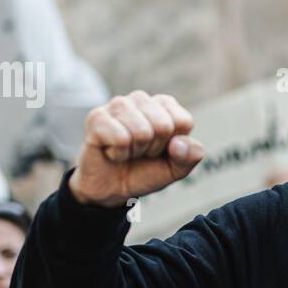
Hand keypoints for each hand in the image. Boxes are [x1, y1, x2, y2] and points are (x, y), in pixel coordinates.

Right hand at [69, 91, 204, 207]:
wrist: (112, 189)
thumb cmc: (145, 172)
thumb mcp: (175, 169)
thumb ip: (190, 157)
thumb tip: (180, 144)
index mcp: (165, 105)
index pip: (183, 121)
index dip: (174, 145)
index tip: (160, 150)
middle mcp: (141, 99)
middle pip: (163, 126)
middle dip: (154, 148)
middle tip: (140, 152)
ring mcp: (118, 105)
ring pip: (142, 132)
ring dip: (135, 151)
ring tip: (126, 151)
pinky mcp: (97, 117)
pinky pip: (120, 139)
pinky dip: (118, 154)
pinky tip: (111, 151)